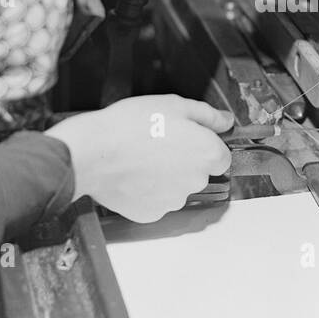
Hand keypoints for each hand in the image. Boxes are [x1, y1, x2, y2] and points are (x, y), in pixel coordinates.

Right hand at [46, 95, 233, 222]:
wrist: (93, 153)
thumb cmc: (131, 126)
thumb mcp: (174, 104)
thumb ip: (207, 115)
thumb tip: (226, 121)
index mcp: (207, 154)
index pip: (221, 156)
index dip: (205, 145)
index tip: (188, 138)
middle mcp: (195, 181)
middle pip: (199, 172)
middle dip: (185, 160)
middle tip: (159, 142)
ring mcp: (173, 200)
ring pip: (177, 187)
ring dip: (166, 176)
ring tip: (142, 157)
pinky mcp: (152, 213)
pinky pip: (156, 200)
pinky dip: (148, 190)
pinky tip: (133, 173)